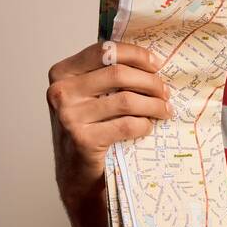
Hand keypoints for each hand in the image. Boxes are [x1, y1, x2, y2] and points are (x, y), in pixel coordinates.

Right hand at [46, 40, 171, 209]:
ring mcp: (69, 116)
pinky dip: (144, 125)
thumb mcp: (92, 96)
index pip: (104, 50)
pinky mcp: (82, 139)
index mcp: (63, 73)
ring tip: (164, 110)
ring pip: (126, 100)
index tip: (157, 64)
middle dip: (150, 82)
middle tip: (165, 93)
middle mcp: (61, 91)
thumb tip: (151, 59)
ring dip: (154, 105)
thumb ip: (108, 75)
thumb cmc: (90, 130)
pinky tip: (148, 127)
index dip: (136, 55)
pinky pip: (127, 125)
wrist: (77, 176)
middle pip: (118, 73)